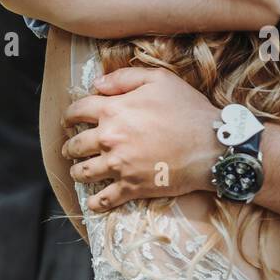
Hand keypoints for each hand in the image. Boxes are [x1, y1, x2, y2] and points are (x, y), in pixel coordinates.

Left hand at [62, 67, 219, 210]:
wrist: (211, 146)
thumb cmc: (189, 110)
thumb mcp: (160, 80)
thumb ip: (125, 78)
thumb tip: (97, 83)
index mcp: (113, 110)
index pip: (77, 111)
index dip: (69, 116)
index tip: (68, 121)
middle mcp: (110, 139)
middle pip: (76, 145)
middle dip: (70, 147)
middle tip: (71, 149)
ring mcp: (119, 165)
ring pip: (84, 172)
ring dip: (78, 172)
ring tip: (79, 171)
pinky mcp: (132, 187)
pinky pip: (104, 199)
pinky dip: (95, 202)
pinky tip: (94, 201)